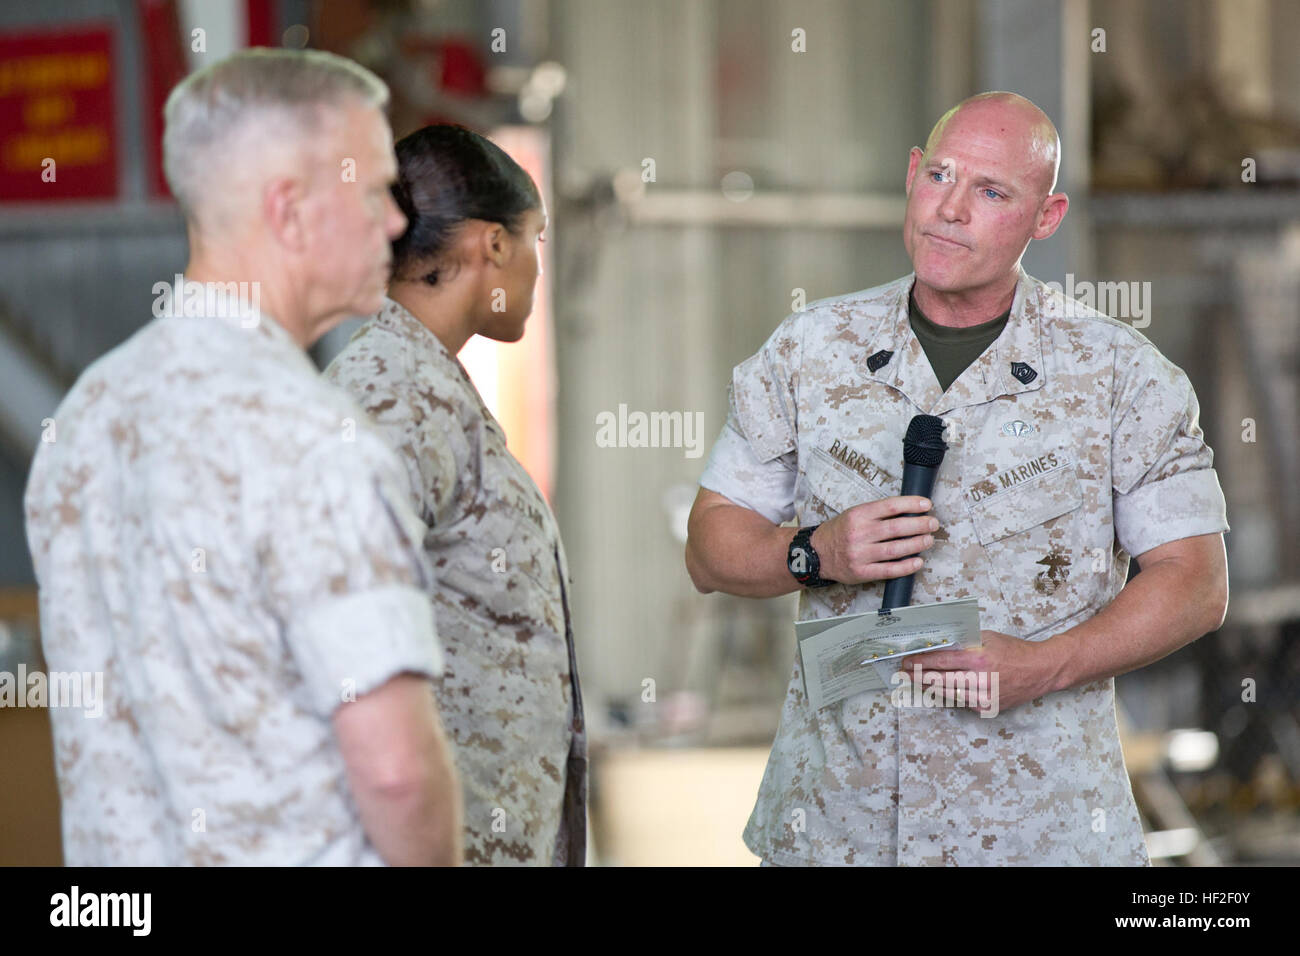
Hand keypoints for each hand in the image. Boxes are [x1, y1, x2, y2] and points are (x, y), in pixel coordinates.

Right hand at [810, 495, 937, 585]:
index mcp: (858, 515)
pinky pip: (889, 570)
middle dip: (920, 525)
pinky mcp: (862, 572)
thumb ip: (878, 513)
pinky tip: (917, 561)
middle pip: (896, 528)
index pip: (890, 506)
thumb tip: (910, 511)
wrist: (817, 553)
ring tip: (928, 540)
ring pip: (895, 549)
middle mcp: (859, 534)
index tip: (926, 504)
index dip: (912, 504)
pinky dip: (906, 566)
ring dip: (916, 544)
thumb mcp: (854, 514)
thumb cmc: (840, 532)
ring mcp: (860, 555)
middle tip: (933, 523)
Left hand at [896, 629, 1062, 715]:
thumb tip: (937, 644)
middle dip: (918, 676)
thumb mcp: (986, 637)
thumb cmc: (1013, 650)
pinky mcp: (988, 707)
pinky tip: (937, 689)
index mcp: (978, 658)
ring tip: (916, 679)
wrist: (1040, 669)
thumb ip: (962, 641)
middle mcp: (980, 679)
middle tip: (904, 672)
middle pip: (939, 680)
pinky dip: (948, 694)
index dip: (920, 662)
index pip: (940, 661)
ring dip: (929, 686)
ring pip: (947, 693)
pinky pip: (961, 701)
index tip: (907, 660)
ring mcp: (984, 696)